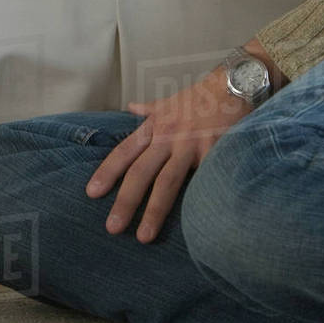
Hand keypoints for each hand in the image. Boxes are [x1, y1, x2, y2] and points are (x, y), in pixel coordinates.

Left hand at [86, 64, 252, 242]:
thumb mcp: (169, 102)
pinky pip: (203, 182)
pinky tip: (192, 227)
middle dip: (125, 200)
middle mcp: (168, 137)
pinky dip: (197, 203)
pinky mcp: (214, 154)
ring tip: (144, 236)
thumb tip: (131, 108)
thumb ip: (149, 111)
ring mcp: (191, 146)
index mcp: (154, 127)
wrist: (232, 86)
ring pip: (168, 182)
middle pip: (141, 172)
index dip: (107, 172)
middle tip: (112, 227)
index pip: (124, 152)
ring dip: (154, 211)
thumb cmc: (199, 98)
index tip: (91, 193)